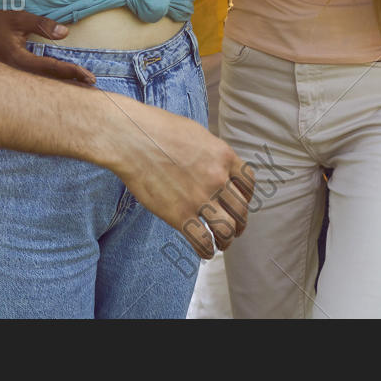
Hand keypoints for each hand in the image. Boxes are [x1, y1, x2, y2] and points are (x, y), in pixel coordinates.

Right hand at [0, 3, 93, 84]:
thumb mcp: (18, 18)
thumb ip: (41, 25)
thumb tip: (65, 33)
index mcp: (16, 59)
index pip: (50, 69)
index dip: (71, 72)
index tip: (88, 76)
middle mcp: (14, 73)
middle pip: (47, 85)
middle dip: (70, 86)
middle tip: (91, 86)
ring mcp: (10, 78)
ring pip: (39, 86)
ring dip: (60, 86)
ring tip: (80, 87)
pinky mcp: (8, 78)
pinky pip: (31, 83)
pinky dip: (47, 84)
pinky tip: (59, 84)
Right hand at [106, 99, 253, 257]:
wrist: (132, 138)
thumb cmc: (157, 129)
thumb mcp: (195, 133)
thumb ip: (209, 152)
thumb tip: (213, 163)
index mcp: (223, 156)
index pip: (248, 183)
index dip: (246, 197)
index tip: (239, 204)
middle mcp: (217, 178)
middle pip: (241, 211)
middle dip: (239, 224)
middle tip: (234, 229)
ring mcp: (200, 198)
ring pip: (227, 230)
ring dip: (226, 240)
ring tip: (221, 243)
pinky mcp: (180, 215)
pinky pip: (203, 241)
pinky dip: (206, 251)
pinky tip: (204, 251)